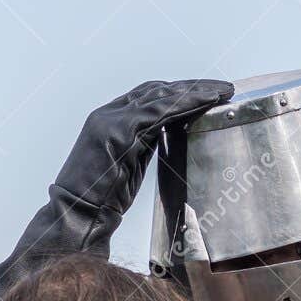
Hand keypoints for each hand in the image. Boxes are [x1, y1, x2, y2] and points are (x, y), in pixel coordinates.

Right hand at [58, 79, 231, 214]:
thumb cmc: (103, 196)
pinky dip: (186, 105)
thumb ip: (145, 143)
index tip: (206, 92)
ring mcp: (112, 120)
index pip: (150, 95)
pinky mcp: (119, 132)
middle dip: (192, 87)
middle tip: (223, 88)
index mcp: (110, 118)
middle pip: (158, 90)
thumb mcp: (129, 162)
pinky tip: (206, 102)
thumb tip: (171, 133)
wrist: (78, 212)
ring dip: (195, 92)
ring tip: (222, 93)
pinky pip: (159, 112)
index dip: (179, 91)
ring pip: (161, 97)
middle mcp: (109, 112)